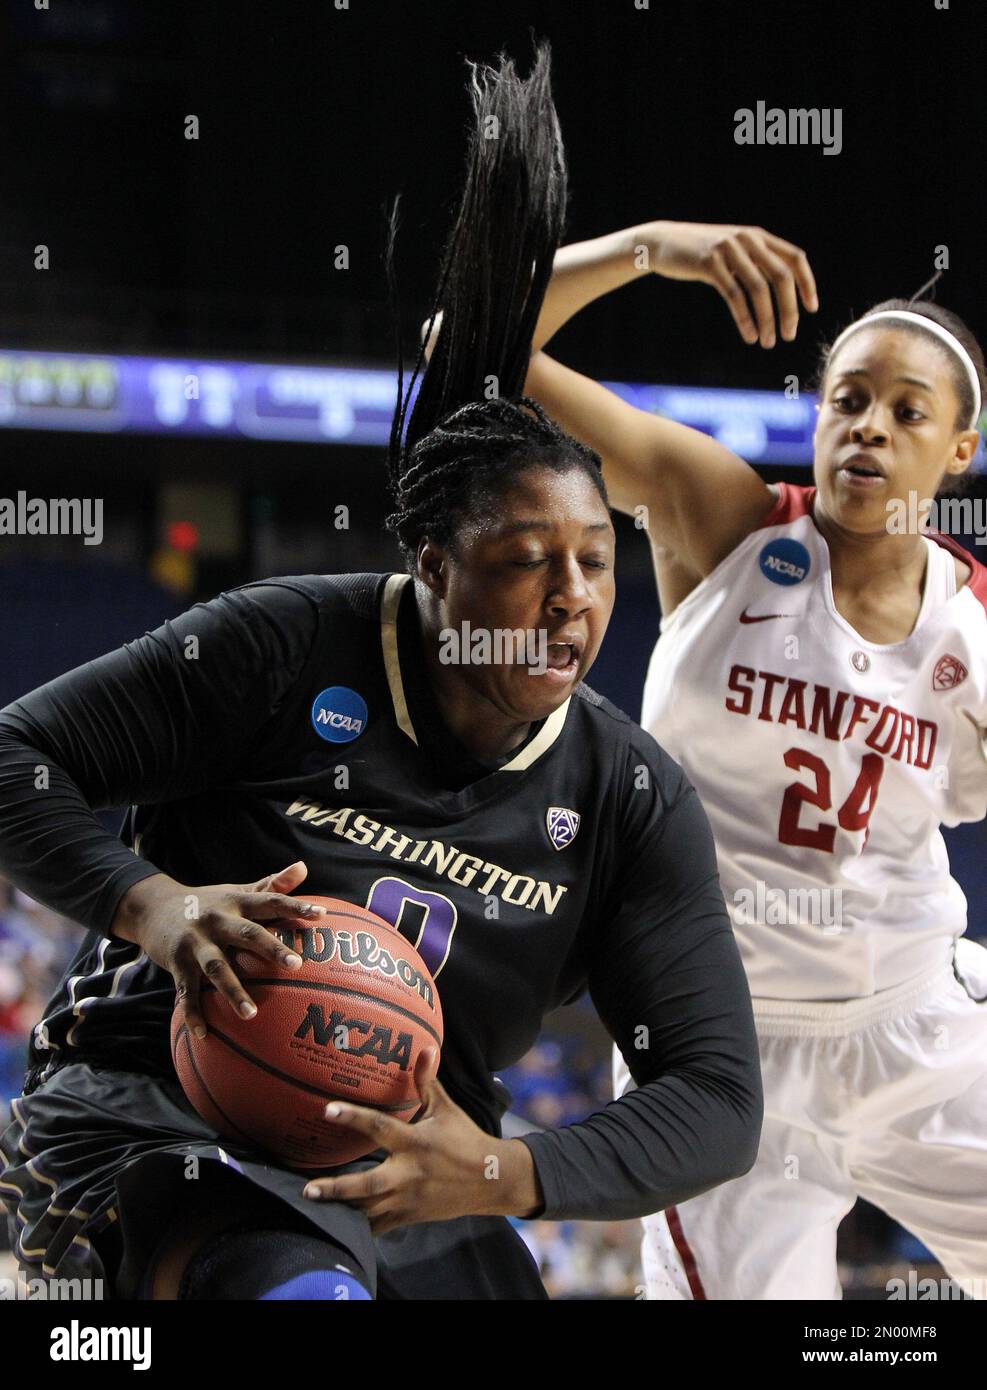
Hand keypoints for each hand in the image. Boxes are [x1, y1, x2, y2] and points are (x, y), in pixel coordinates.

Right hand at [110, 860, 328, 1036]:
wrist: (152, 907)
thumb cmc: (208, 902)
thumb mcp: (237, 891)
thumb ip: (271, 884)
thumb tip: (303, 867)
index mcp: (236, 902)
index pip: (270, 901)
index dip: (295, 907)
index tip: (321, 915)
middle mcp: (217, 919)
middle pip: (247, 933)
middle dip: (271, 949)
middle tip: (296, 966)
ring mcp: (195, 941)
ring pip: (217, 968)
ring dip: (233, 991)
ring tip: (251, 1014)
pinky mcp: (176, 962)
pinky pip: (186, 991)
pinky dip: (193, 1013)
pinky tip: (204, 1034)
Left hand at [302, 1049, 542, 1232]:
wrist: (490, 1179)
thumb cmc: (464, 1138)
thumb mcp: (445, 1109)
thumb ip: (427, 1082)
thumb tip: (425, 1047)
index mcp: (415, 1142)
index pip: (379, 1127)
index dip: (352, 1118)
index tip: (326, 1110)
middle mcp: (408, 1173)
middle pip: (367, 1185)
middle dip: (336, 1189)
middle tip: (307, 1189)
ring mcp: (408, 1199)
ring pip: (369, 1210)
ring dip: (342, 1210)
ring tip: (312, 1207)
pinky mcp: (410, 1216)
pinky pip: (379, 1227)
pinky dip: (359, 1228)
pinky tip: (338, 1226)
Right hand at [645, 220, 817, 347]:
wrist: (663, 242)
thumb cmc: (700, 253)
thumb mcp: (732, 251)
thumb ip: (755, 262)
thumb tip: (780, 288)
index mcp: (758, 237)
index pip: (795, 258)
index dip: (807, 284)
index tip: (811, 309)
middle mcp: (747, 240)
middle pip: (781, 276)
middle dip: (789, 309)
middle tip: (789, 335)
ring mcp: (728, 250)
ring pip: (759, 288)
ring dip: (767, 319)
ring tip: (768, 342)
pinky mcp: (709, 264)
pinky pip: (734, 295)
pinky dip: (745, 318)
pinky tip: (749, 335)